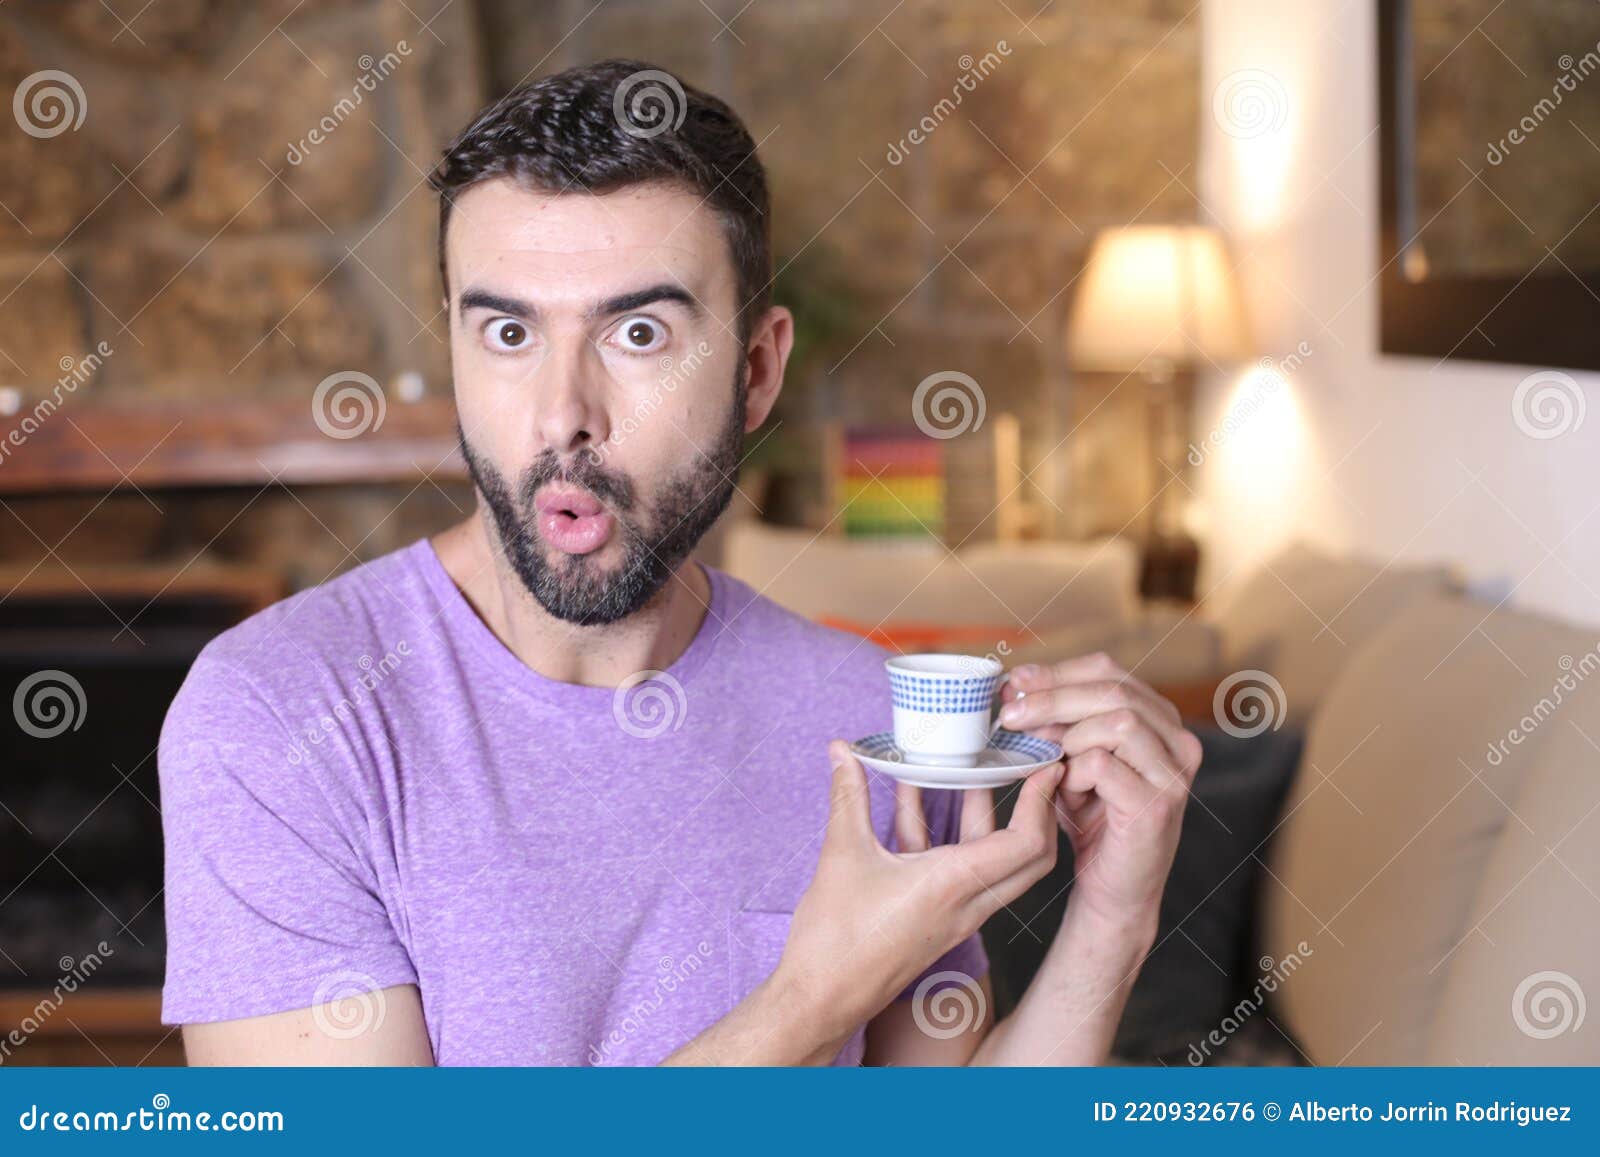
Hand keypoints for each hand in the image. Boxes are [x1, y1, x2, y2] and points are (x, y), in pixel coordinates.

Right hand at [772, 739, 1064, 1047]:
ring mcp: (954, 915)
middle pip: (1028, 857)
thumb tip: (841, 750)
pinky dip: (949, 835)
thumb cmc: (836, 939)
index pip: (1026, 844)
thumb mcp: (843, 854)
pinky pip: (960, 872)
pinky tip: (916, 801)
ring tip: (969, 771)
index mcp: (954, 885)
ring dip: (985, 818)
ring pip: (992, 861)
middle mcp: (966, 904)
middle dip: (1035, 810)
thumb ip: (848, 796)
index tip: (1046, 768)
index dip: (1041, 802)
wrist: (821, 999)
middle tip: (1030, 772)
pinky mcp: (936, 920)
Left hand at [997, 652, 1201, 929]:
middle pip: (1112, 690)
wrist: (1112, 889)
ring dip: (1067, 735)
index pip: (1109, 671)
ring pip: (1117, 720)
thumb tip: (1017, 679)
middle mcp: (1178, 740)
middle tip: (1010, 715)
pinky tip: (1065, 789)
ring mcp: (1173, 772)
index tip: (1014, 683)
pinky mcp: (1158, 804)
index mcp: (1159, 719)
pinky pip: (1105, 764)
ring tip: (1042, 758)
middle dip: (1052, 697)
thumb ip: (1054, 720)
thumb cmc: (1091, 820)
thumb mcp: (1070, 759)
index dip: (1058, 672)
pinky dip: (1073, 772)